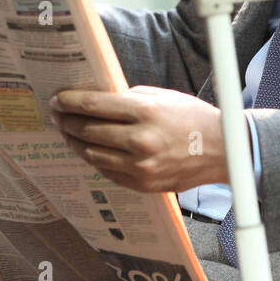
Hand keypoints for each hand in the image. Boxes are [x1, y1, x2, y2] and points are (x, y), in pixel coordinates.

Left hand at [50, 86, 227, 192]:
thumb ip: (130, 98)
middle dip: (66, 121)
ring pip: (92, 153)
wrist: (223, 151)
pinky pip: (107, 170)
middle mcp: (140, 140)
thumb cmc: (192, 118)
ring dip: (74, 141)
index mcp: (145, 111)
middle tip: (56, 114)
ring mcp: (140, 166)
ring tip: (67, 132)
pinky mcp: (142, 184)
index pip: (94, 105)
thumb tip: (98, 100)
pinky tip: (87, 148)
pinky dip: (93, 158)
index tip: (57, 99)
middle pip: (87, 130)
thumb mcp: (163, 97)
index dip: (69, 101)